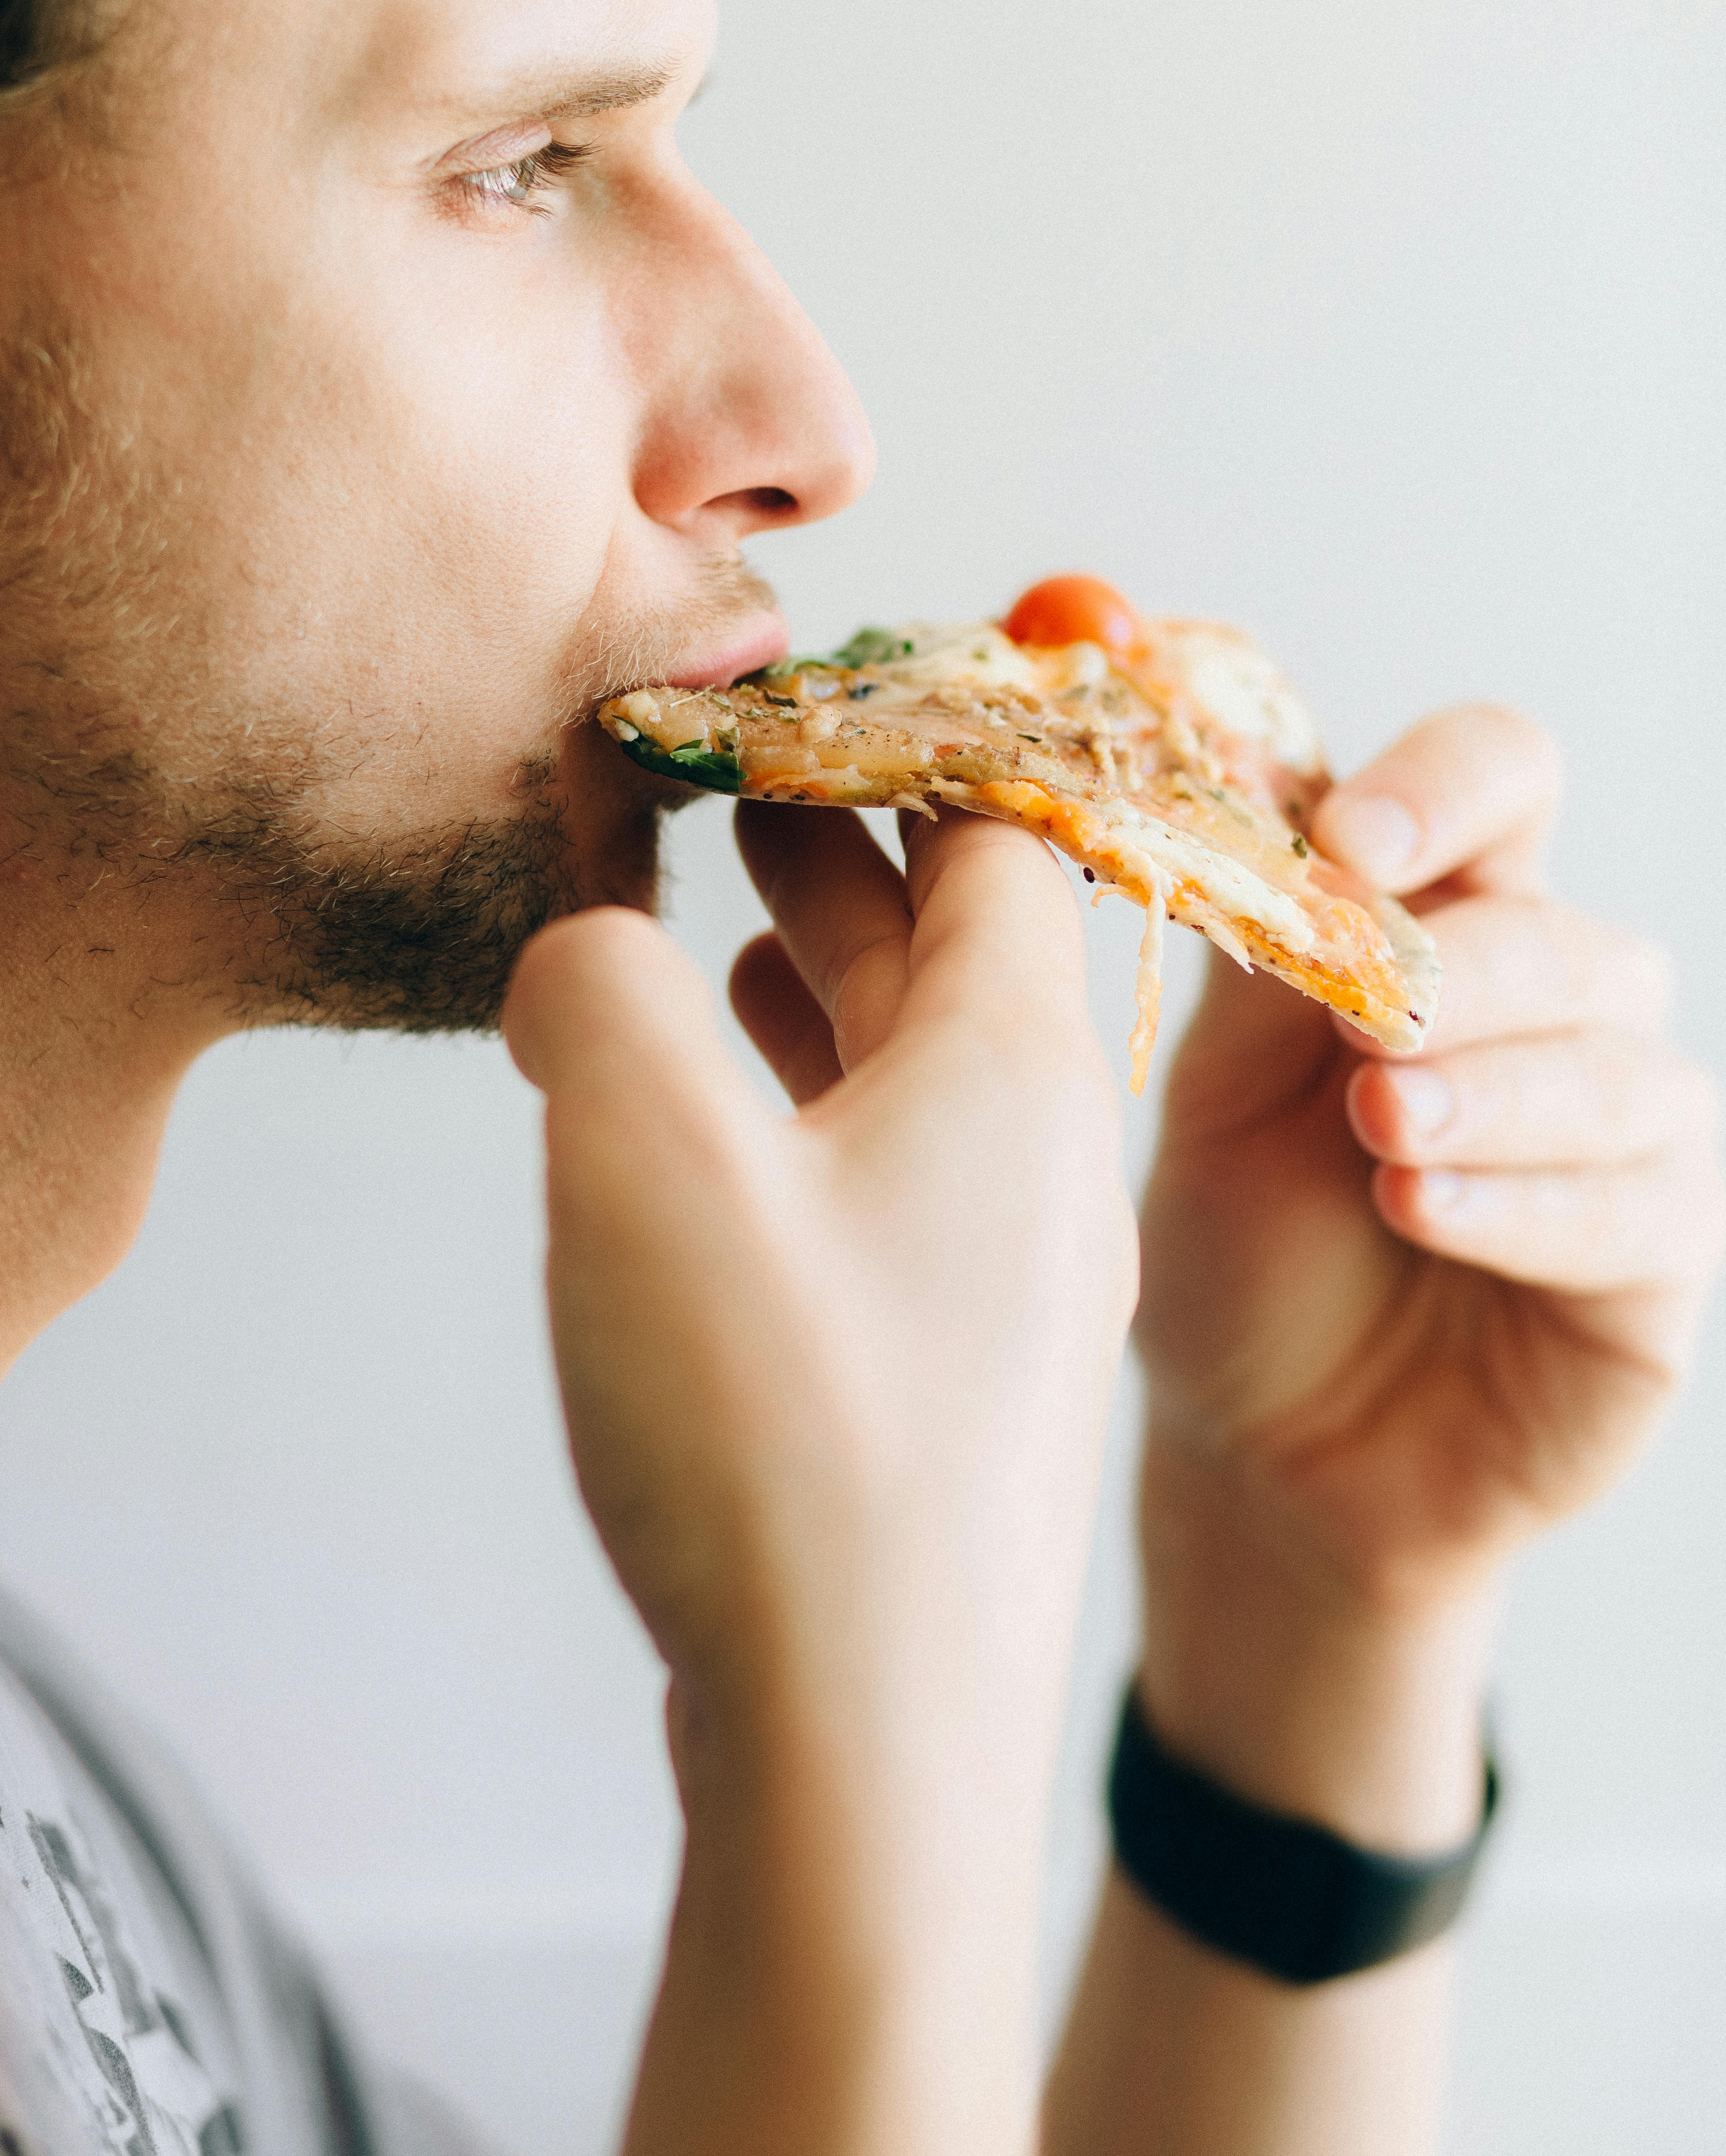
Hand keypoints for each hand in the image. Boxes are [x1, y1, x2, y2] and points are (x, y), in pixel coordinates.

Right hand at [503, 807, 1136, 2153]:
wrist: (866, 1754)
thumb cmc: (784, 1443)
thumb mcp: (645, 1150)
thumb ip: (601, 989)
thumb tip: (590, 952)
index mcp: (1015, 1071)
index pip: (1001, 833)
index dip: (908, 744)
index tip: (805, 700)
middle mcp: (1036, 1162)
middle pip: (958, 947)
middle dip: (849, 853)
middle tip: (751, 778)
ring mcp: (1000, 1276)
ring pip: (915, 1069)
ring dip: (823, 981)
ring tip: (724, 919)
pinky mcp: (941, 1375)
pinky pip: (887, 1181)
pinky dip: (812, 1109)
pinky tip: (730, 1112)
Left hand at [1134, 706, 1725, 1843]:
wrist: (1263, 1448)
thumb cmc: (1242, 1247)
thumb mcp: (1218, 1092)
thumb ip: (1257, 960)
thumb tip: (1250, 789)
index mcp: (1448, 922)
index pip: (1501, 781)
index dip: (1445, 785)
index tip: (1350, 839)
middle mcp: (1558, 1007)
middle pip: (1565, 934)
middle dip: (1465, 969)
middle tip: (1361, 1016)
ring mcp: (1626, 1134)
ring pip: (1610, 1068)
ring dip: (1488, 1091)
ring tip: (1380, 1127)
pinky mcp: (1657, 1264)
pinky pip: (1633, 1210)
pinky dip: (1522, 1206)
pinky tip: (1424, 1213)